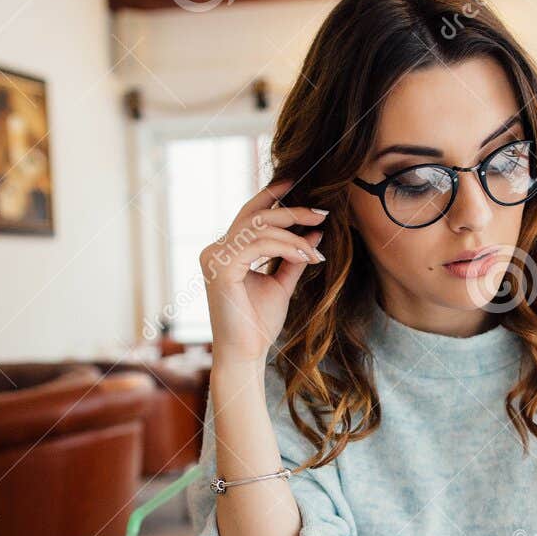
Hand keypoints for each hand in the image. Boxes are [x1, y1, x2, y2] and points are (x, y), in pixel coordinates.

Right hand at [201, 178, 328, 366]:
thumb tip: (314, 232)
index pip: (249, 214)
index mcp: (226, 251)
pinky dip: (286, 247)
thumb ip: (292, 257)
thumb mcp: (280, 284)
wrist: (246, 354)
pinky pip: (259, 245)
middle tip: (321, 213)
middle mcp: (215, 249)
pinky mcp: (221, 267)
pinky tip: (305, 257)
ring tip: (315, 252)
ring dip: (294, 236)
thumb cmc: (258, 323)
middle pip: (256, 216)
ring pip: (260, 229)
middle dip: (292, 211)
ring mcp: (214, 257)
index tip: (297, 181)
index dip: (271, 195)